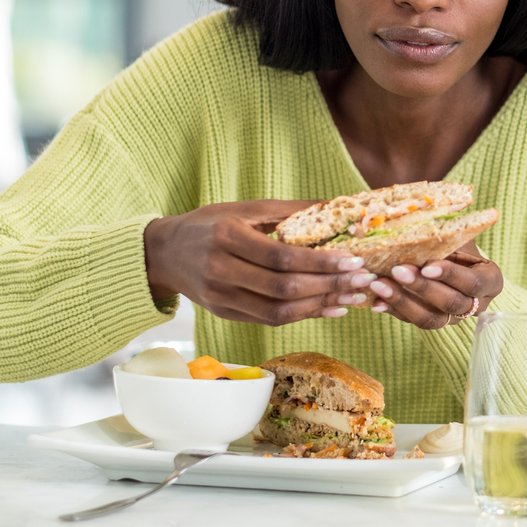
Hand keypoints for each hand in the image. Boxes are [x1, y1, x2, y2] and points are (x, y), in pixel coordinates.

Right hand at [144, 200, 375, 325]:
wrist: (164, 253)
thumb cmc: (210, 223)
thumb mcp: (245, 208)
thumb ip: (290, 211)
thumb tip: (337, 206)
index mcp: (227, 237)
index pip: (282, 257)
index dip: (320, 263)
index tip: (353, 260)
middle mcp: (221, 271)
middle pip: (283, 288)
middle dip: (328, 286)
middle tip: (362, 280)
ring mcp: (221, 298)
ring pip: (278, 311)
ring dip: (320, 306)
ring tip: (353, 297)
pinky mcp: (224, 314)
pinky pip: (269, 319)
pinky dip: (303, 315)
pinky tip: (329, 308)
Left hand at [366, 240, 503, 328]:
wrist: (452, 255)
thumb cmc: (457, 240)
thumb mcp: (458, 234)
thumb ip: (448, 234)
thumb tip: (422, 222)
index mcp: (490, 280)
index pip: (473, 283)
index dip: (451, 276)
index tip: (427, 265)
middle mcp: (475, 304)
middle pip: (451, 304)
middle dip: (421, 287)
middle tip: (396, 270)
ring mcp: (453, 318)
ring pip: (430, 319)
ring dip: (402, 301)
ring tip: (379, 284)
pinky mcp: (432, 321)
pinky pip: (411, 321)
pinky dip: (392, 309)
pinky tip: (375, 300)